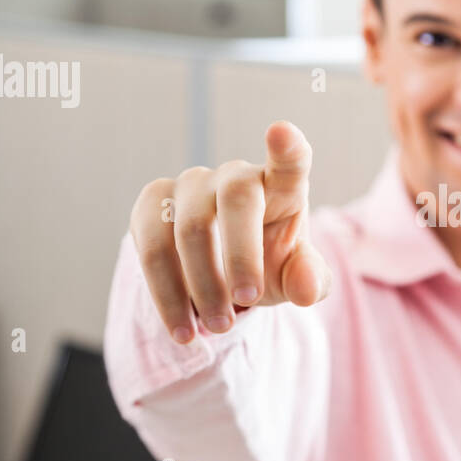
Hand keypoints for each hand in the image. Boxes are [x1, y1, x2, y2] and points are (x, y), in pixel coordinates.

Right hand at [130, 121, 331, 342]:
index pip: (289, 160)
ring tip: (217, 327)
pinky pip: (150, 246)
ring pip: (188, 228)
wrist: (222, 272)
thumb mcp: (296, 278)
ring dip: (202, 285)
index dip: (287, 147)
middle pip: (237, 199)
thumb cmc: (269, 264)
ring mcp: (190, 185)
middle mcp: (234, 176)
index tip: (282, 132)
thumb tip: (306, 288)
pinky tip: (183, 328)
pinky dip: (166, 293)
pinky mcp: (152, 204)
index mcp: (282, 186)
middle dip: (241, 256)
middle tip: (246, 304)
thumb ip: (310, 280)